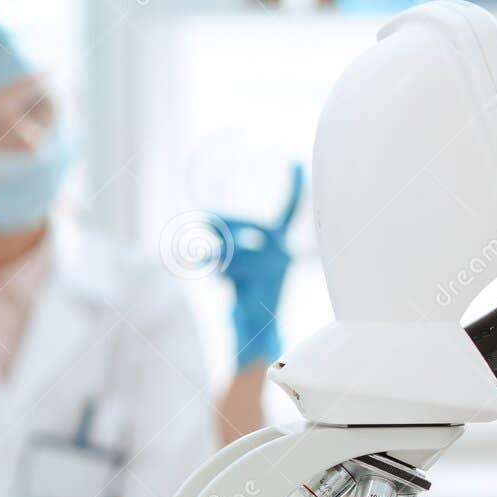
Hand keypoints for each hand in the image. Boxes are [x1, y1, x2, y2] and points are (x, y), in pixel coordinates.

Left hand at [212, 163, 300, 367]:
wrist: (256, 334)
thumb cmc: (246, 297)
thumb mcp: (232, 262)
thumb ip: (223, 239)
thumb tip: (203, 218)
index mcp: (281, 245)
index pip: (287, 210)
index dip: (292, 186)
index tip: (294, 162)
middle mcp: (283, 253)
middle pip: (249, 225)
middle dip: (224, 224)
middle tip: (203, 220)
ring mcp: (274, 267)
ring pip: (233, 247)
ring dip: (216, 257)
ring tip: (216, 271)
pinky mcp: (262, 281)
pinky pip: (229, 265)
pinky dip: (217, 272)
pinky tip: (226, 286)